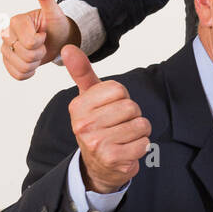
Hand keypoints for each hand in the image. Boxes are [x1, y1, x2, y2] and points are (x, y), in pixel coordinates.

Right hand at [1, 0, 79, 80]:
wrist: (58, 39)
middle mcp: (6, 34)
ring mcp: (5, 49)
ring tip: (40, 52)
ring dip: (36, 64)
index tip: (45, 35)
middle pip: (25, 56)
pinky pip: (18, 75)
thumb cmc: (56, 25)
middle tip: (44, 44)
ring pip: (22, 68)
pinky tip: (34, 62)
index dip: (41, 42)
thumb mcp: (55, 13)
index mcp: (15, 22)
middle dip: (40, 53)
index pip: (29, 43)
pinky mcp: (8, 62)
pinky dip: (30, 72)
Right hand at [63, 45, 150, 194]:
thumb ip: (82, 73)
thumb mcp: (89, 98)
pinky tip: (127, 149)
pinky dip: (141, 146)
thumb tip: (68, 47)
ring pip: (141, 125)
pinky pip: (144, 143)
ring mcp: (96, 143)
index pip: (118, 89)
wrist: (98, 164)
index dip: (122, 97)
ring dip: (139, 132)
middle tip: (119, 125)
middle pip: (131, 107)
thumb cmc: (98, 124)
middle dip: (132, 115)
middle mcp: (83, 125)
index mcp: (78, 106)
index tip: (111, 108)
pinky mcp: (112, 159)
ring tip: (124, 137)